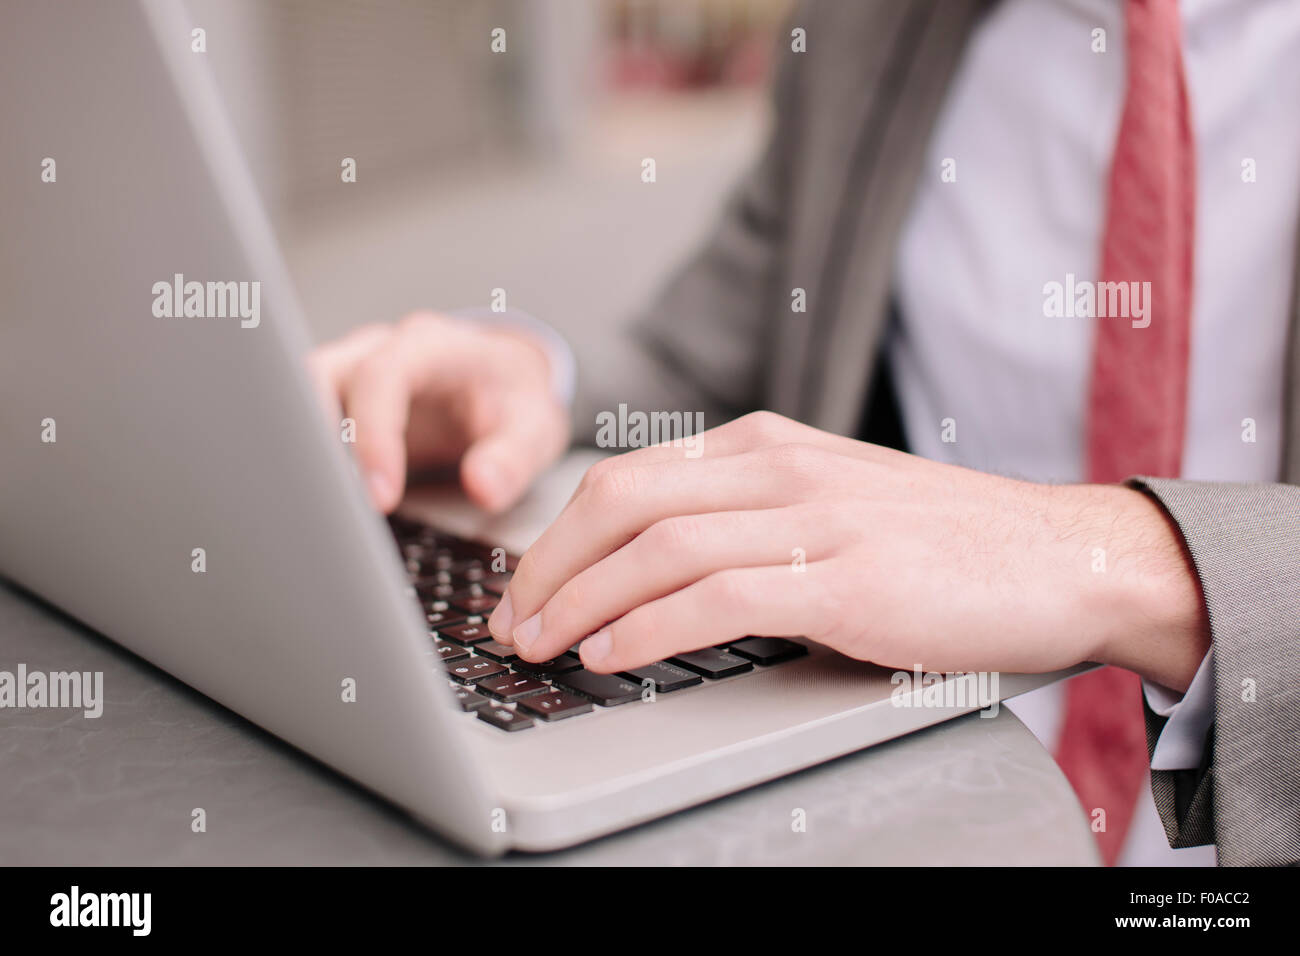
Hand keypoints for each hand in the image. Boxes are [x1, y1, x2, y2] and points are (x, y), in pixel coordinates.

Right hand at [307, 311, 569, 512]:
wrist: (503, 383)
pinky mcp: (335, 401)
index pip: (383, 377)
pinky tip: (308, 502)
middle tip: (326, 506)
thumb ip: (513, 458)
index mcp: (429, 345)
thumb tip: (482, 487)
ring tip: (308, 508)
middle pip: (318, 375)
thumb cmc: (514, 401)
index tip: (379, 498)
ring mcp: (350, 370)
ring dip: (297, 449)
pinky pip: (299, 421)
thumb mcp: (534, 428)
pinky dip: (298, 457)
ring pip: (296, 395)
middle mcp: (378, 349)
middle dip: (314, 439)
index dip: (373, 436)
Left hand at [487, 411, 1208, 690]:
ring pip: (656, 548)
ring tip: (537, 645)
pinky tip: (609, 653)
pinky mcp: (845, 578)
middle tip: (510, 620)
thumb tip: (662, 576)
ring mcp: (813, 517)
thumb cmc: (945, 544)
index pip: (631, 478)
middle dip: (548, 565)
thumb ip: (752, 522)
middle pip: (622, 501)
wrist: (1061, 557)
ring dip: (578, 600)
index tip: (528, 584)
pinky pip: (716, 596)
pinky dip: (647, 627)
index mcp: (768, 447)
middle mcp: (780, 467)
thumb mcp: (832, 506)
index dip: (561, 534)